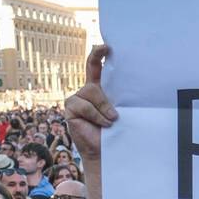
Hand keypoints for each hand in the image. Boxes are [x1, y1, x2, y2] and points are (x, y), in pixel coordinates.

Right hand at [64, 45, 114, 161]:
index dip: (98, 54)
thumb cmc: (115, 130)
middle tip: (116, 113)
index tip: (107, 47)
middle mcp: (87, 90)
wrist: (105, 150)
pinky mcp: (70, 107)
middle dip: (105, 96)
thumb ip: (117, 97)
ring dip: (103, 108)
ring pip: (91, 92)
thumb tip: (128, 87)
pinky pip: (84, 105)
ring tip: (111, 121)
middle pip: (95, 84)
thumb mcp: (119, 110)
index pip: (94, 65)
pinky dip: (96, 115)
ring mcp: (77, 98)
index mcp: (99, 87)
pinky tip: (103, 124)